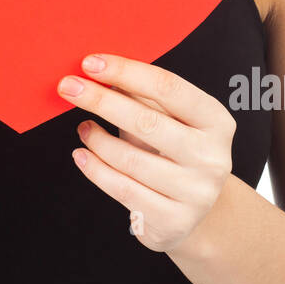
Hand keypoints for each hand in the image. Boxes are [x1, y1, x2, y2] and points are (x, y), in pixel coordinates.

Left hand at [58, 54, 235, 252]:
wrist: (192, 213)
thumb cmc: (172, 153)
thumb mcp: (168, 120)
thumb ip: (142, 96)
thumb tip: (98, 68)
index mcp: (216, 120)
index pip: (167, 87)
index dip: (126, 71)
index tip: (90, 63)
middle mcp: (212, 156)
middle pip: (146, 121)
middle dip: (100, 100)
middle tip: (68, 87)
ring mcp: (196, 192)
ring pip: (129, 159)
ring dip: (96, 139)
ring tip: (83, 128)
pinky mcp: (174, 220)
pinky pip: (122, 189)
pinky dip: (95, 169)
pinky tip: (82, 155)